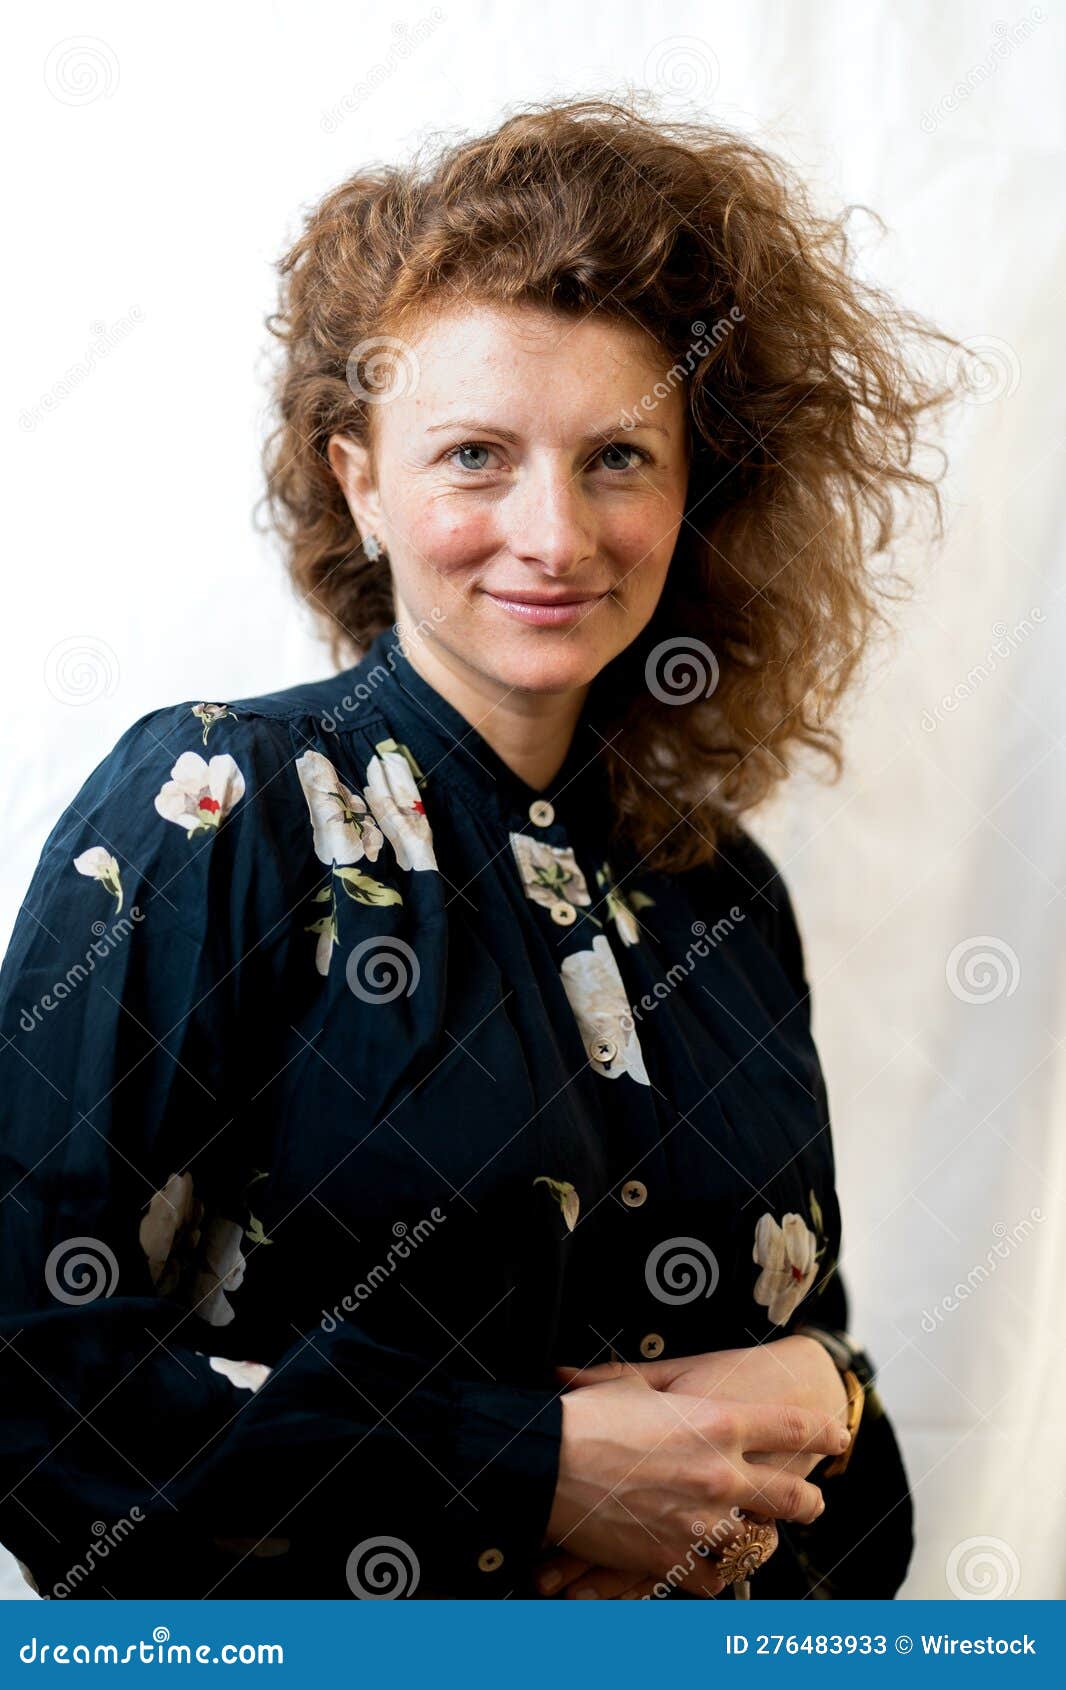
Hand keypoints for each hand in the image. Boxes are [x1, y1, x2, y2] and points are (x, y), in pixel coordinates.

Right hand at [539, 1357, 848, 1596]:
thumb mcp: (632, 1383)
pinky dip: (718, 1571)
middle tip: (811, 1500)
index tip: (836, 1435)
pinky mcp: (673, 1558)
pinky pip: (715, 1576)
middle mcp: (722, 1475)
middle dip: (808, 1500)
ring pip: (759, 1542)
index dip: (822, 1432)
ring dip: (762, 1538)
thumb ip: (656, 1382)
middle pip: (792, 1496)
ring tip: (762, 1536)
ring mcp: (702, 1522)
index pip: (792, 1428)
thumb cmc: (587, 1415)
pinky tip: (715, 1563)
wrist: (547, 1464)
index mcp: (719, 1421)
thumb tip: (652, 1376)